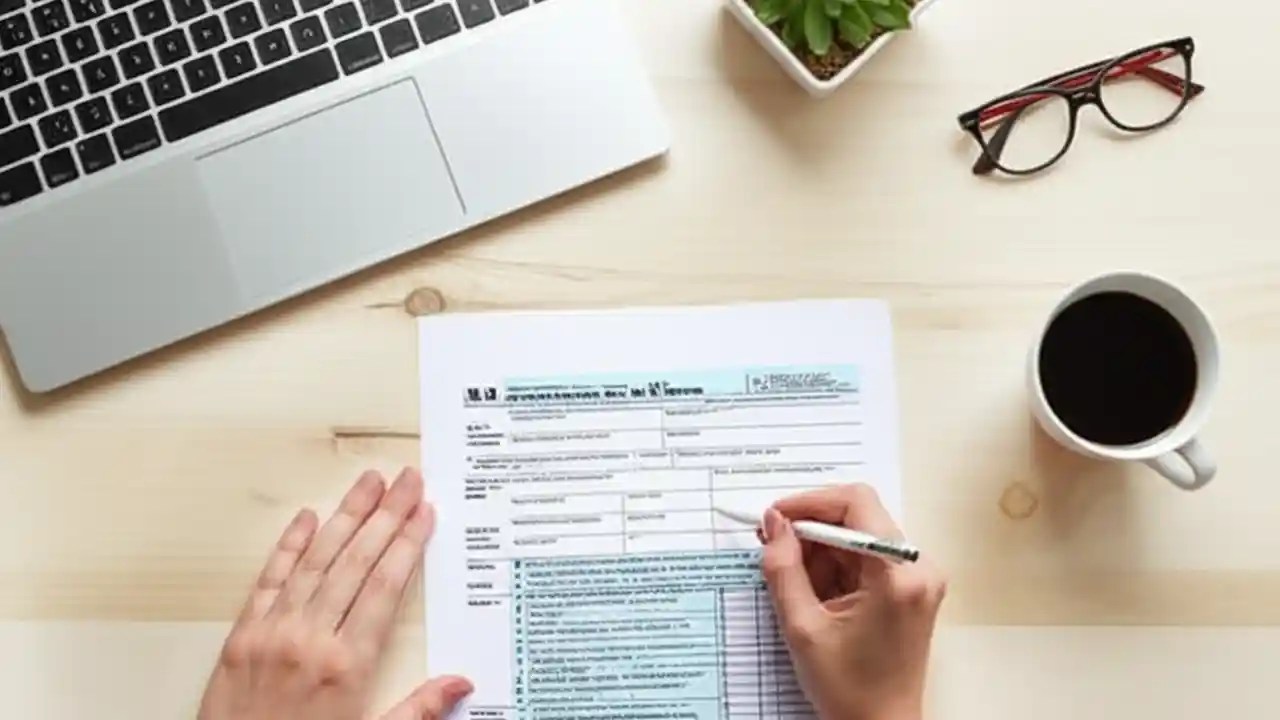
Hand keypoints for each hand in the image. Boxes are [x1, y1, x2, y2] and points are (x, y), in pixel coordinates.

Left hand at [198, 468, 471, 719]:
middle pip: (357, 562)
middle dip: (386, 515)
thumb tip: (462, 682)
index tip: (424, 512)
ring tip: (368, 482)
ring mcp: (273, 633)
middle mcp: (311, 639)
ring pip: (317, 561)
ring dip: (345, 516)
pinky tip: (307, 518)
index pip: (386, 586)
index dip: (408, 543)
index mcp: (349, 665)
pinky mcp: (241, 637)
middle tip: (408, 480)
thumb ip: (418, 709)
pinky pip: (269, 580)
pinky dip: (288, 546)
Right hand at [761, 485, 945, 719]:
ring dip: (820, 549)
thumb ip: (783, 568)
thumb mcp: (802, 626)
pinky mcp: (910, 589)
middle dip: (811, 528)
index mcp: (898, 575)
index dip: (810, 502)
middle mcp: (918, 569)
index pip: (856, 503)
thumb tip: (773, 523)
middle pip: (858, 517)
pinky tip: (813, 592)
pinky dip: (835, 566)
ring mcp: (918, 578)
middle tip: (772, 544)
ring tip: (792, 581)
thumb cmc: (849, 690)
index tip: (776, 517)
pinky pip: (867, 558)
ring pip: (859, 537)